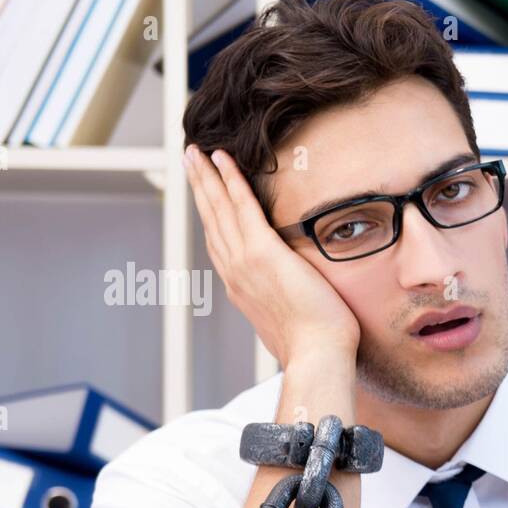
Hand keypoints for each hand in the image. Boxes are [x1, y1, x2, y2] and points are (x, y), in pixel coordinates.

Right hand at [184, 145, 360, 367]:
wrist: (318, 356)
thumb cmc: (314, 346)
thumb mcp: (290, 324)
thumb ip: (284, 307)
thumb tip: (294, 307)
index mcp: (241, 288)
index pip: (220, 242)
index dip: (210, 214)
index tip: (204, 193)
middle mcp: (235, 272)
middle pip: (212, 220)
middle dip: (200, 187)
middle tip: (190, 159)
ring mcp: (245, 262)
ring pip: (220, 209)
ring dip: (207, 176)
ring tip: (197, 152)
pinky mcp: (264, 253)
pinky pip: (243, 207)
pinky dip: (231, 180)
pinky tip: (223, 159)